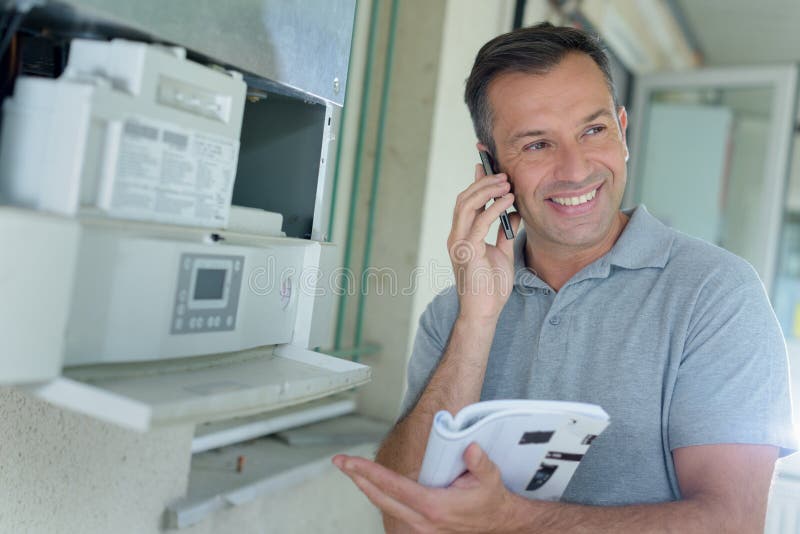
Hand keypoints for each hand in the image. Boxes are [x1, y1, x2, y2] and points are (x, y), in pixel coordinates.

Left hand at [333, 443, 527, 532]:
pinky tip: (370, 486)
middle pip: (380, 498)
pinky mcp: (422, 528)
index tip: (352, 462)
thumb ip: (480, 462)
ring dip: (366, 488)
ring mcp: (421, 527)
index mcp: (434, 505)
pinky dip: (380, 497)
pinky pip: (394, 512)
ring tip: (351, 470)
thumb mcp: (490, 478)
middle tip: (340, 462)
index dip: (370, 473)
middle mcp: (423, 520)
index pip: (394, 486)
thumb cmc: (491, 499)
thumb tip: (470, 447)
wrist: (500, 523)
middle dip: (358, 478)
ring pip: (384, 506)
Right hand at [448, 156, 520, 320]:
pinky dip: (494, 208)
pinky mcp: (467, 252)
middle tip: (504, 174)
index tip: (486, 163)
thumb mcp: (502, 253)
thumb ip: (505, 232)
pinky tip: (508, 201)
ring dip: (487, 190)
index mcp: (462, 235)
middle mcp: (456, 236)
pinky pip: (479, 223)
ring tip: (506, 183)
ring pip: (466, 205)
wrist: (484, 313)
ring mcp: (459, 243)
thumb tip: (514, 211)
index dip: (475, 181)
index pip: (466, 201)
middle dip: (483, 182)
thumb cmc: (491, 287)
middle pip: (464, 198)